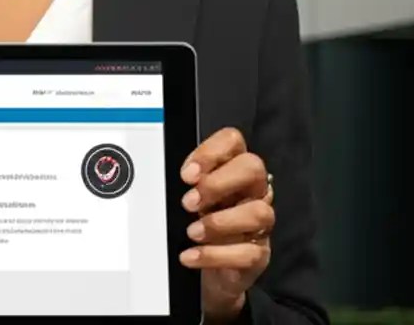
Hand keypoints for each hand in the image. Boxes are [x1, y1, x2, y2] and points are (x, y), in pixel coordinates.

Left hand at [179, 127, 274, 322]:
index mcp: (231, 169)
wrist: (205, 272)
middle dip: (218, 183)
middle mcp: (251, 191)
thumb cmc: (193, 225)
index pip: (233, 141)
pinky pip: (249, 252)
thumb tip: (153, 176)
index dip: (210, 152)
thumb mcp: (182, 198)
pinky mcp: (258, 254)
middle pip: (253, 168)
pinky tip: (192, 255)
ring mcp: (258, 223)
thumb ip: (177, 184)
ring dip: (219, 222)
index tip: (186, 174)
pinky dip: (216, 255)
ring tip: (191, 232)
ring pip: (259, 211)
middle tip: (189, 202)